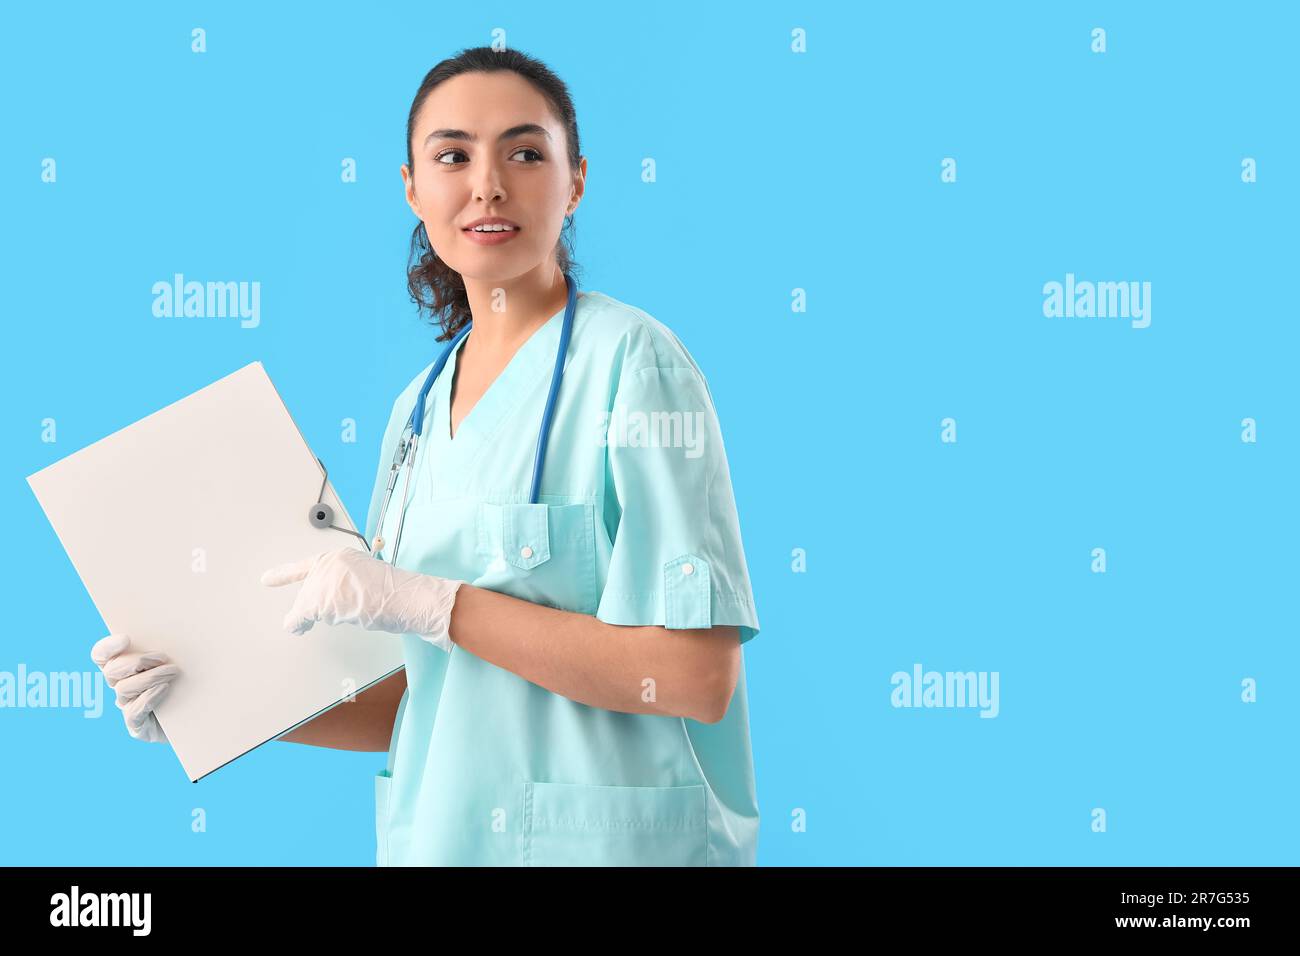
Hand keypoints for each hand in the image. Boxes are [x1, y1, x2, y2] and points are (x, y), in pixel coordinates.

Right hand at [90, 633, 180, 743]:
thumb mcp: (177, 659)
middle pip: (112, 670)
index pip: (101, 656)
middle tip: (164, 657)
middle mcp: (121, 686)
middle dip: (138, 661)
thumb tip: (170, 632)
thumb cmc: (187, 680)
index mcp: (124, 667)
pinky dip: (148, 698)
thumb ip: (164, 648)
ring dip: (150, 677)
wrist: (199, 714)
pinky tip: (164, 688)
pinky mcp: (137, 726)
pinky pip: (133, 712)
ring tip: (173, 671)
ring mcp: (127, 707)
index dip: (107, 647)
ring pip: (124, 689)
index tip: (126, 638)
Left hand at [260, 546, 463, 651]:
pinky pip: (298, 618)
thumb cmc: (394, 593)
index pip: (306, 567)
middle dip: (315, 607)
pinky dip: (297, 625)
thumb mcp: (365, 577)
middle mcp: (326, 565)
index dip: (283, 575)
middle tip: (342, 610)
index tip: (266, 580)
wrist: (405, 598)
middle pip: (307, 593)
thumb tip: (330, 602)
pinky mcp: (319, 601)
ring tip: (352, 612)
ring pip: (304, 607)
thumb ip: (343, 583)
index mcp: (338, 557)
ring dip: (318, 617)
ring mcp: (322, 582)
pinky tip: (299, 628)